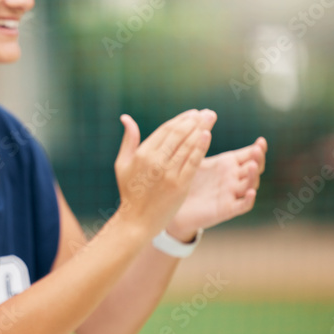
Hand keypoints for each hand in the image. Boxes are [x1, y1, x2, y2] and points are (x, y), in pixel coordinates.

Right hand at [114, 110, 213, 236]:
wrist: (136, 221)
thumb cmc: (129, 191)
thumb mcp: (122, 164)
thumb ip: (128, 140)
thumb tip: (126, 118)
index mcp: (142, 154)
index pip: (165, 130)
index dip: (181, 119)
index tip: (193, 113)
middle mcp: (155, 161)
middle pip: (179, 134)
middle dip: (195, 120)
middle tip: (207, 113)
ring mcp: (168, 173)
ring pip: (188, 145)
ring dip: (201, 129)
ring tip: (210, 119)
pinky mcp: (180, 185)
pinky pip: (193, 162)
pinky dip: (200, 147)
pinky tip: (207, 135)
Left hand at [167, 136, 267, 238]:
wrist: (174, 203)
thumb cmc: (186, 178)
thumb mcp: (195, 158)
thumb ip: (200, 142)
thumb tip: (202, 116)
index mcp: (228, 164)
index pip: (249, 154)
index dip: (257, 148)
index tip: (261, 141)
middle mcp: (234, 178)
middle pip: (254, 168)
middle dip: (258, 158)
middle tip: (257, 150)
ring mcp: (232, 193)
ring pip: (250, 185)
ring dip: (254, 176)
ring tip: (253, 166)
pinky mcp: (226, 209)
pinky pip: (242, 205)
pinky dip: (248, 200)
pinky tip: (250, 193)